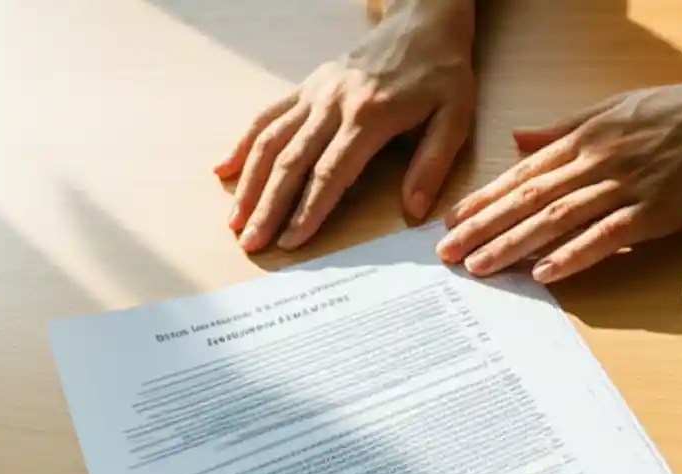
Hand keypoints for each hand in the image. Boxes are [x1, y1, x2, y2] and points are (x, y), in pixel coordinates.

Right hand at [215, 0, 475, 252]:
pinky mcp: (308, 85)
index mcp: (370, 116)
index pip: (331, 173)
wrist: (423, 20)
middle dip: (269, 206)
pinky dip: (244, 143)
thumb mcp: (455, 117)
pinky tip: (225, 169)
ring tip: (235, 220)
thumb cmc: (442, 72)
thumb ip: (432, 164)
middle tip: (252, 243)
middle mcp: (334, 103)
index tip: (292, 241)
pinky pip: (268, 115)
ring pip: (271, 140)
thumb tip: (415, 210)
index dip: (309, 209)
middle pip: (291, 161)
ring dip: (250, 183)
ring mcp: (316, 92)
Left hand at [437, 55, 681, 282]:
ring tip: (480, 266)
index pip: (523, 171)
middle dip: (483, 227)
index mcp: (586, 136)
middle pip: (528, 197)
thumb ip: (564, 129)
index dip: (484, 198)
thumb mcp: (615, 108)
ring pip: (557, 218)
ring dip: (514, 244)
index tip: (451, 219)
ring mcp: (626, 185)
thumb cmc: (681, 112)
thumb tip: (519, 140)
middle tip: (447, 253)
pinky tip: (544, 272)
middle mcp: (598, 159)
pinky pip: (606, 236)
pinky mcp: (656, 210)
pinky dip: (573, 255)